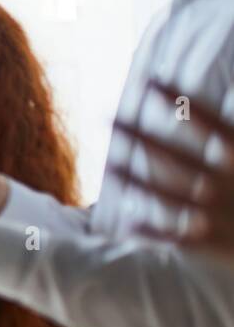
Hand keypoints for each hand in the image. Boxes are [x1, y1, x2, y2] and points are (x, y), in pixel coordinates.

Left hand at [109, 80, 233, 260]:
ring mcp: (219, 215)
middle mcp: (228, 184)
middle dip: (138, 136)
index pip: (210, 123)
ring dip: (134, 179)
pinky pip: (180, 239)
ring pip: (167, 195)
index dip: (179, 102)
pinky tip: (126, 229)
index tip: (149, 82)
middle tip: (105, 116)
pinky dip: (154, 235)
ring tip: (108, 162)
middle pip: (175, 155)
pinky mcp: (218, 244)